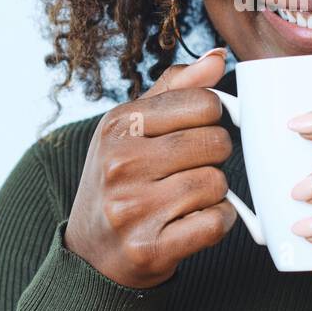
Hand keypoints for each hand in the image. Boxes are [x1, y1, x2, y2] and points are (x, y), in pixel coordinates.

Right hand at [63, 48, 237, 288]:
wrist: (92, 252)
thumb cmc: (121, 180)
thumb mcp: (134, 127)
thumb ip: (177, 89)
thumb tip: (219, 57)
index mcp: (119, 125)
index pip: (203, 102)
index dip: (211, 118)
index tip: (196, 131)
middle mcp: (120, 163)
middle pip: (215, 143)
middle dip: (214, 157)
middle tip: (189, 168)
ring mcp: (132, 208)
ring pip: (217, 184)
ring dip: (214, 193)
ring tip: (185, 197)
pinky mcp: (150, 248)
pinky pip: (215, 223)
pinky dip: (216, 223)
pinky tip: (192, 221)